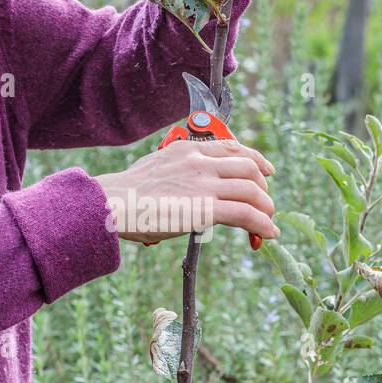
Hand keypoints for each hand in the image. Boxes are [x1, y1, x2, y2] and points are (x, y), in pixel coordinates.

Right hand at [96, 138, 277, 244]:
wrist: (113, 205)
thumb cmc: (126, 194)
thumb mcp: (155, 168)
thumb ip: (178, 172)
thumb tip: (185, 190)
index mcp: (187, 150)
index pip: (232, 147)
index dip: (256, 159)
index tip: (266, 171)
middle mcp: (200, 162)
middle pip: (249, 168)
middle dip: (263, 187)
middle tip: (265, 205)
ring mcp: (204, 184)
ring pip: (252, 191)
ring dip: (266, 209)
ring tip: (268, 225)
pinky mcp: (205, 209)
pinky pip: (246, 214)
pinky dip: (262, 224)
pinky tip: (266, 234)